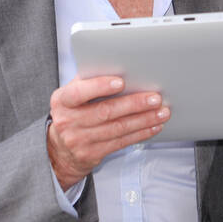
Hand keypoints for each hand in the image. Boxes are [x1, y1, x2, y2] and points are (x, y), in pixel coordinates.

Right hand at [47, 75, 169, 189]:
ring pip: (117, 128)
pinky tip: (153, 126)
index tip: (121, 82)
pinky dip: (140, 133)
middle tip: (155, 98)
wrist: (60, 149)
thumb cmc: (74, 111)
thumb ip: (89, 81)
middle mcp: (68, 121)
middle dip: (134, 104)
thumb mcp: (72, 94)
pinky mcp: (91, 154)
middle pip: (105, 112)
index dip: (100, 87)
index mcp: (62, 100)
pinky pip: (121, 142)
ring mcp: (79, 140)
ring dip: (144, 120)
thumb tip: (121, 66)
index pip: (79, 92)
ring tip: (162, 112)